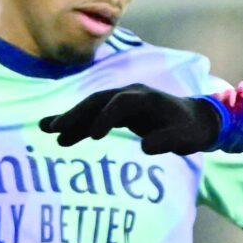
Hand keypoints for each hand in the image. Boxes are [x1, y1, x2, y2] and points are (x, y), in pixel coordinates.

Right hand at [39, 86, 220, 153]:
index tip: (95, 136)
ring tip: (46, 129)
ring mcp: (122, 103)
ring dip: (70, 119)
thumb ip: (168, 140)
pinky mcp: (118, 113)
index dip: (106, 117)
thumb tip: (146, 147)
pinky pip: (93, 117)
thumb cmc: (192, 129)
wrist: (196, 120)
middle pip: (98, 102)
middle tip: (55, 128)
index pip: (121, 103)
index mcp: (146, 98)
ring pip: (91, 109)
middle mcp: (130, 95)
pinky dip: (78, 126)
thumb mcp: (186, 137)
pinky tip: (59, 136)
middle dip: (76, 115)